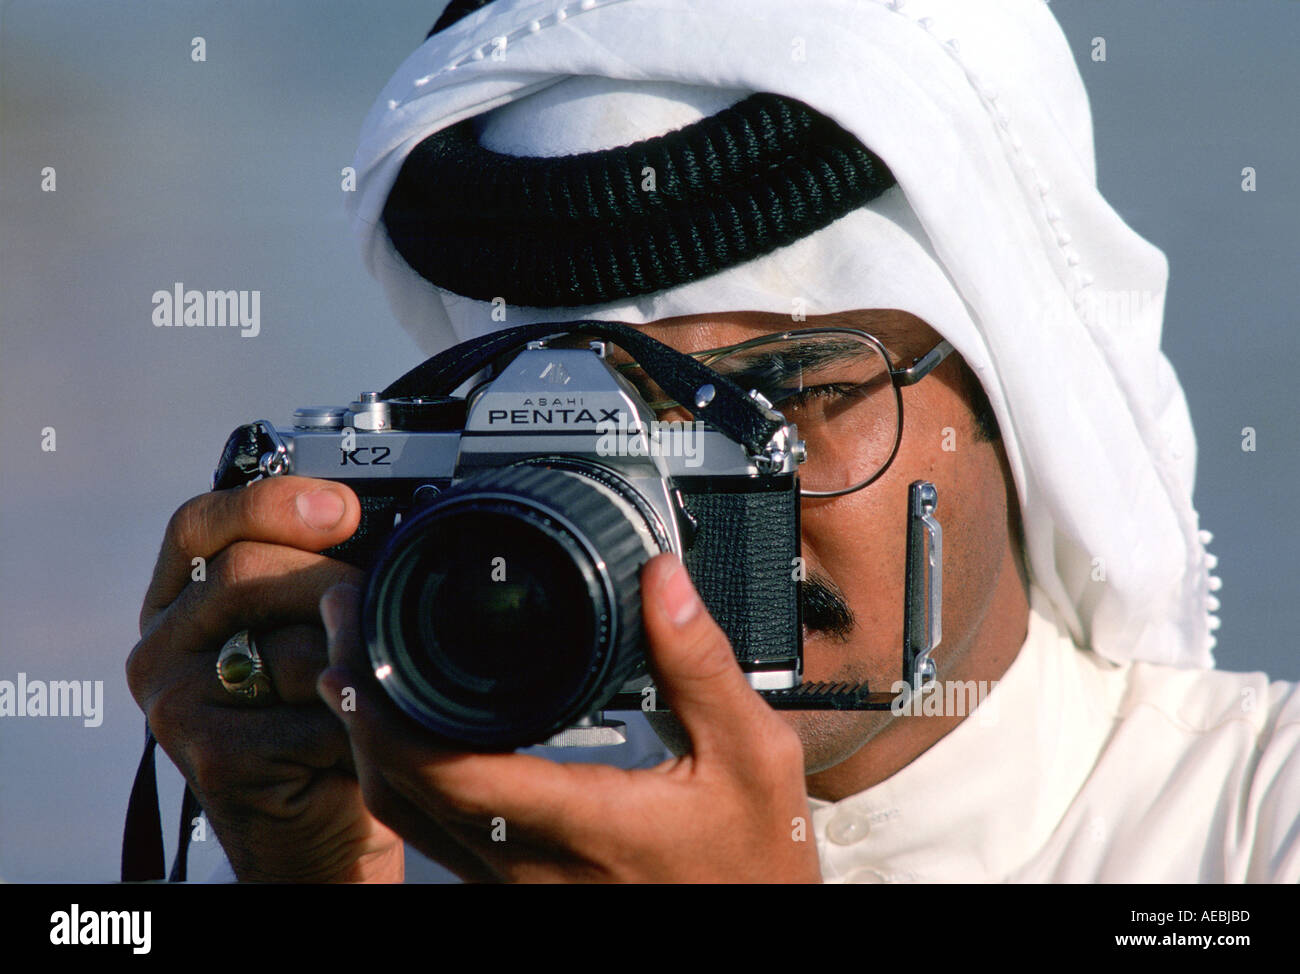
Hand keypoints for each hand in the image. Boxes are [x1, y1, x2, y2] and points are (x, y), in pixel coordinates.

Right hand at [126, 476, 403, 882]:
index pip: (199, 524)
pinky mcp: (212, 757)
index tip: (343, 508)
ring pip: (287, 645)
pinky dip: (357, 720)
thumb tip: (368, 522)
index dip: (270, 503)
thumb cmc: (323, 719)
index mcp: (180, 602)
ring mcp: (176, 704)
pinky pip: (311, 709)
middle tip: (382, 610)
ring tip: (377, 688)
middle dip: (333, 583)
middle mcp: (161, 647)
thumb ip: (316, 576)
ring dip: (355, 663)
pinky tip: (364, 739)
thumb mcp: (313, 631)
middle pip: (244, 573)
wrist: (321, 827)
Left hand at [317, 552, 820, 882]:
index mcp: (580, 826)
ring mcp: (513, 886)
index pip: (449, 770)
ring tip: (361, 665)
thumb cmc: (753, 866)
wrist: (753, 936)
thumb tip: (660, 582)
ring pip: (405, 820)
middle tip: (347, 625)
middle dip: (356, 705)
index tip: (362, 635)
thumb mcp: (750, 756)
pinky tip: (412, 729)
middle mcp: (528, 867)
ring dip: (368, 742)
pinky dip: (402, 776)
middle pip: (399, 791)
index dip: (384, 705)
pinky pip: (431, 836)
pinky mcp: (514, 892)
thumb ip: (701, 666)